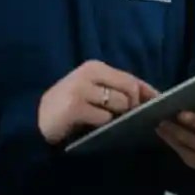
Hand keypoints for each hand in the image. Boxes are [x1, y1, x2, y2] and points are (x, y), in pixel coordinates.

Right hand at [38, 60, 158, 144]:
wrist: (34, 121)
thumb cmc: (67, 108)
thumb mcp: (91, 93)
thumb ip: (115, 92)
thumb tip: (148, 99)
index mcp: (94, 67)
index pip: (131, 78)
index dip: (148, 91)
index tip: (160, 104)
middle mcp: (89, 73)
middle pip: (129, 88)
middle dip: (134, 106)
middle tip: (131, 119)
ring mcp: (81, 88)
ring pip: (119, 103)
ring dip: (118, 117)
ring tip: (106, 122)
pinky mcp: (75, 106)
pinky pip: (103, 118)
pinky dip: (101, 125)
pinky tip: (91, 127)